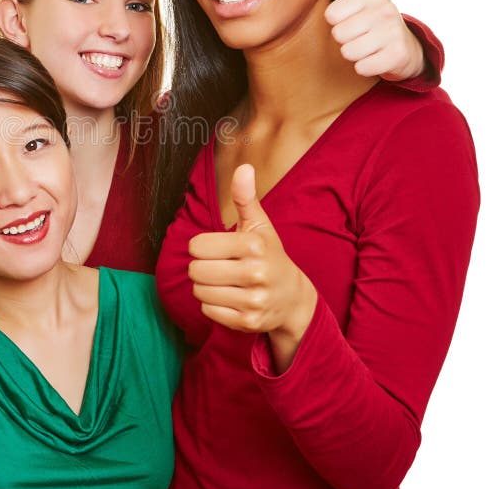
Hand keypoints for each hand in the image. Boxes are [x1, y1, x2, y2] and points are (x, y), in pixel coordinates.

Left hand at [188, 165, 316, 368]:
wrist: (293, 297)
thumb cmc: (269, 255)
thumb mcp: (259, 225)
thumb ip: (245, 197)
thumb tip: (243, 167)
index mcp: (254, 245)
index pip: (197, 246)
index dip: (201, 247)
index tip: (217, 248)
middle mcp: (256, 272)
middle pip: (196, 270)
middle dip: (201, 267)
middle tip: (219, 266)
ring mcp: (253, 299)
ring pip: (200, 291)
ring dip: (205, 286)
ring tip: (223, 282)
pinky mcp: (248, 321)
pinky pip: (208, 311)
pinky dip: (212, 304)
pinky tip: (230, 297)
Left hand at [325, 0, 424, 80]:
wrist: (403, 47)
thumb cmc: (373, 18)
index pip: (331, 15)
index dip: (336, 22)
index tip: (351, 19)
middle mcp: (386, 9)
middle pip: (338, 35)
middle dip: (344, 40)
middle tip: (360, 35)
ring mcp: (394, 32)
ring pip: (348, 52)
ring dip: (354, 54)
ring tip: (367, 46)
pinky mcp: (398, 55)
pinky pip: (362, 67)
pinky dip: (364, 67)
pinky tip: (375, 58)